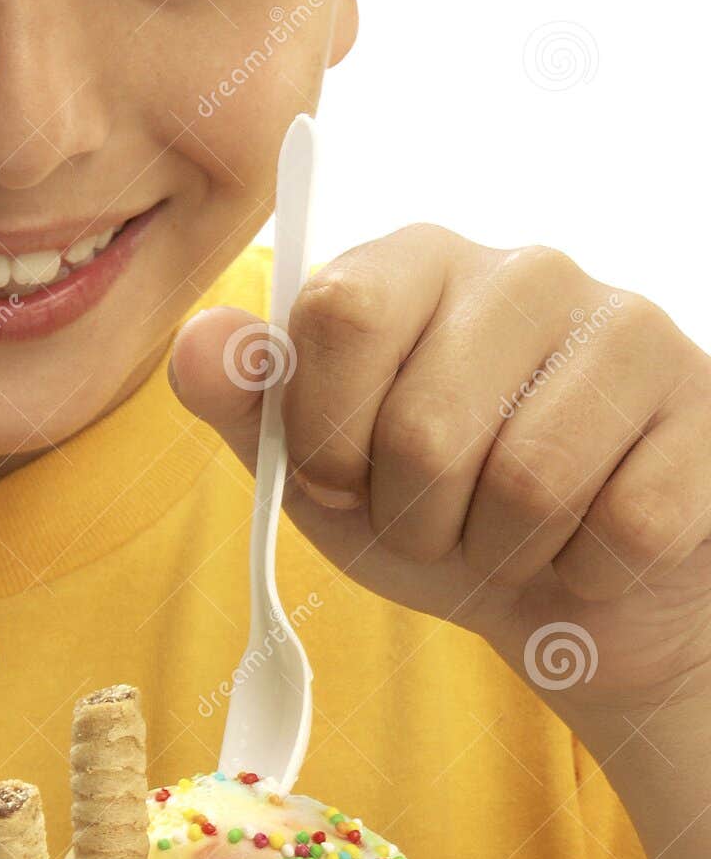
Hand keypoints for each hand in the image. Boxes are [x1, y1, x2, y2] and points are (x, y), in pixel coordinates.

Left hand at [171, 226, 710, 733]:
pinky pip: (621, 524)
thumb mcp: (321, 474)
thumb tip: (198, 342)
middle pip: (427, 424)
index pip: (340, 314)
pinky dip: (584, 570)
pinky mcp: (700, 404)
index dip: (326, 432)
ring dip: (499, 554)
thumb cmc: (435, 516)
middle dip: (413, 521)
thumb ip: (252, 409)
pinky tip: (587, 542)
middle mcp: (522, 270)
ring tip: (509, 537)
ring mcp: (625, 327)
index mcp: (413, 264)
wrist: (566, 594)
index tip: (339, 477)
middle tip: (436, 525)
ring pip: (529, 484)